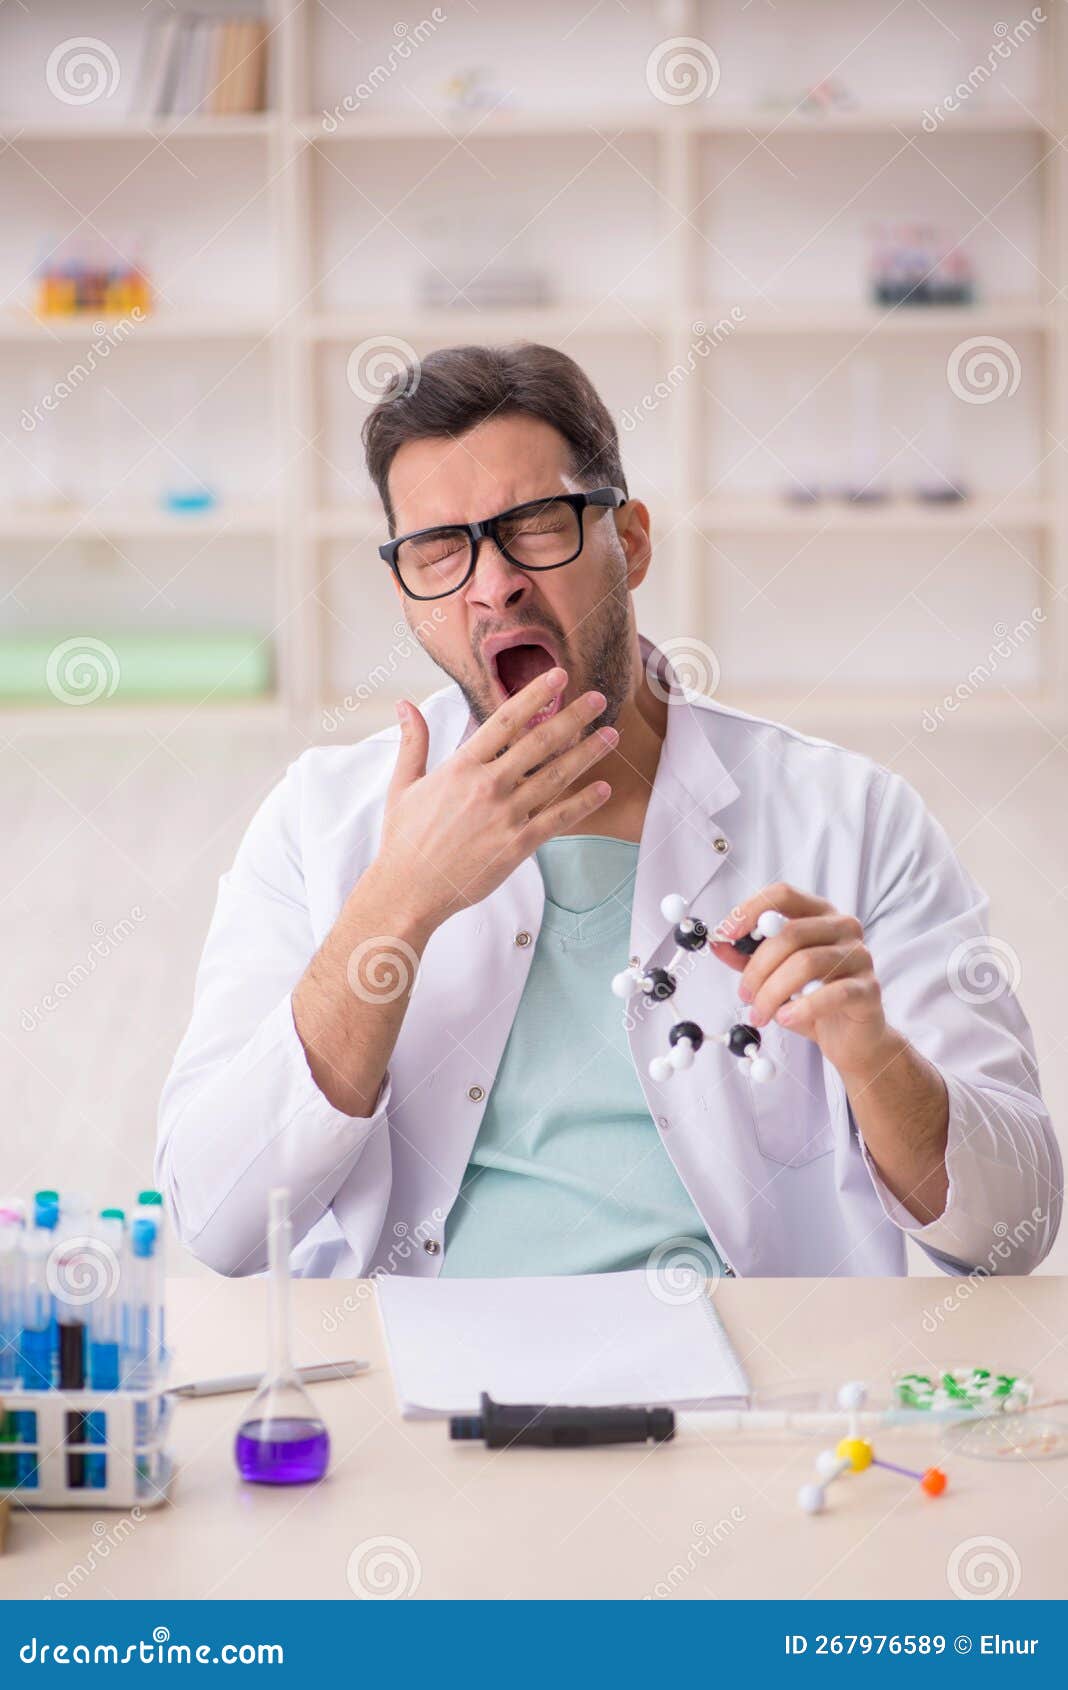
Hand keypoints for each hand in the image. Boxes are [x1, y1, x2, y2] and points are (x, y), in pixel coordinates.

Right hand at [375, 666, 614, 932]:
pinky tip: (602, 789)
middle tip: (599, 698)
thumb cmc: (404, 840)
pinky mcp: (518, 844)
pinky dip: (583, 803)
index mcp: (461, 767)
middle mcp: (488, 786)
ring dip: (587, 754)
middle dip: (574, 717)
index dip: (535, 694)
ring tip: (611, 736)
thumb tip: (405, 705)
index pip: (506, 719)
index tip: (558, 676)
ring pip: (556, 776)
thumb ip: (413, 742)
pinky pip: (558, 818)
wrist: (409, 890)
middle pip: (540, 742)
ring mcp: (506, 815)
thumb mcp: (403, 785)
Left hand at [709, 882, 890, 1081]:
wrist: (852, 1039)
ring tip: (759, 1014)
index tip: (725, 934)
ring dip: (772, 992)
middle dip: (757, 968)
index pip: (783, 894)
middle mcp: (844, 927)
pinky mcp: (868, 989)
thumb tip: (718, 943)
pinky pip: (832, 993)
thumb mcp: (774, 976)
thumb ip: (747, 958)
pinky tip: (784, 1018)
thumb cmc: (813, 1001)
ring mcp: (860, 956)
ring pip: (806, 963)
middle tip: (743, 995)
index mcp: (819, 914)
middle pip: (790, 933)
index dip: (750, 910)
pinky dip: (802, 1007)